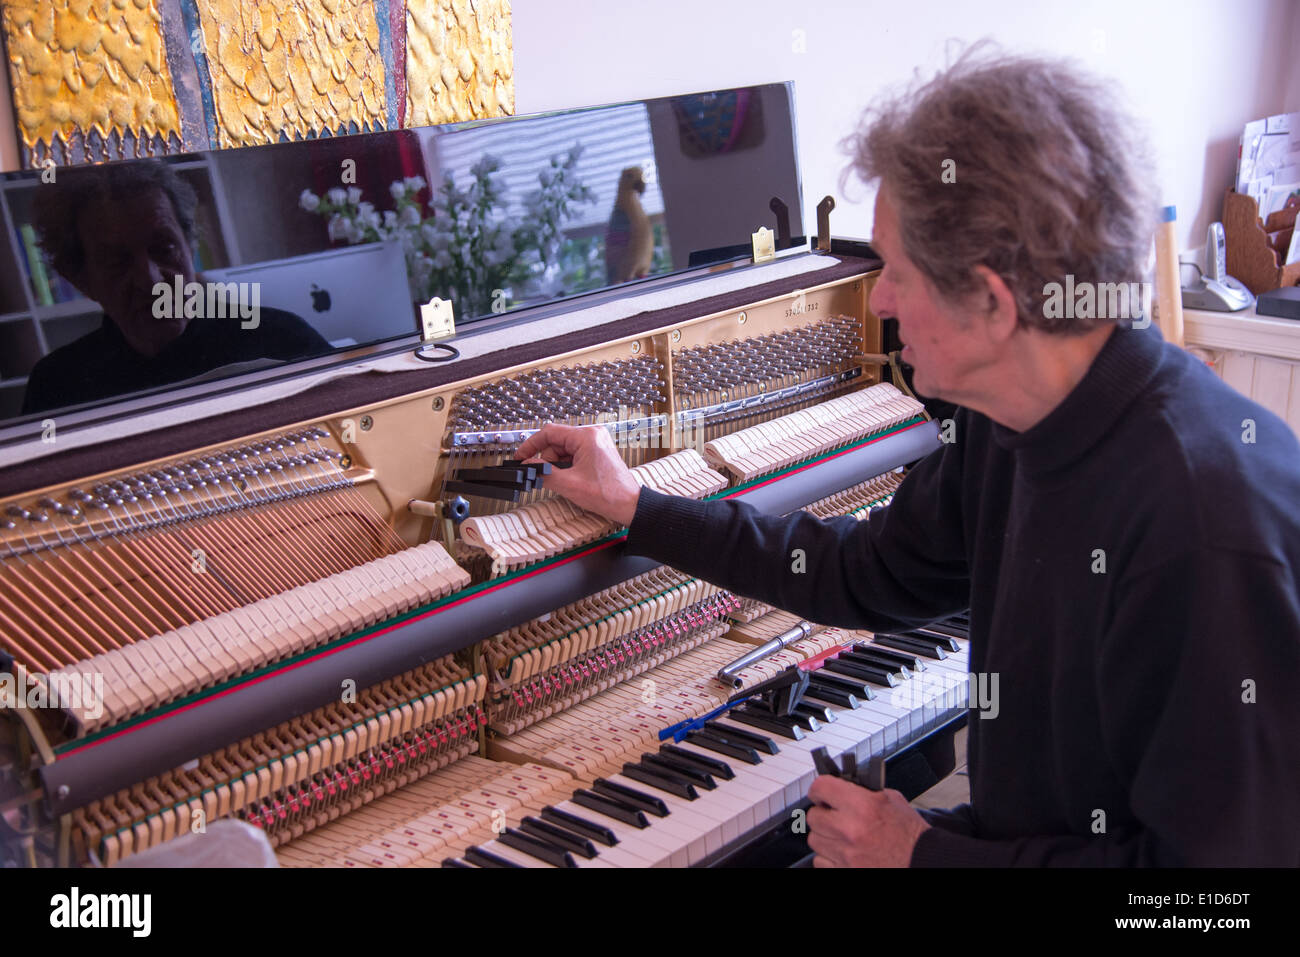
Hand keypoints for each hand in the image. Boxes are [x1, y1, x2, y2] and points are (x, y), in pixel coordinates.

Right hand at [515, 423, 642, 526]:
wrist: (629, 504)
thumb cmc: (609, 494)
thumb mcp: (569, 484)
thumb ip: (544, 472)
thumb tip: (529, 466)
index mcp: (587, 436)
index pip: (549, 433)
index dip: (531, 445)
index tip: (521, 456)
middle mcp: (593, 435)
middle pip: (556, 442)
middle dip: (549, 460)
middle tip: (547, 476)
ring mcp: (596, 442)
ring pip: (564, 449)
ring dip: (559, 465)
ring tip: (566, 480)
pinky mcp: (597, 450)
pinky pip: (573, 454)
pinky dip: (567, 466)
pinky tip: (572, 478)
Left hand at [806, 775, 929, 866]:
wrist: (922, 862)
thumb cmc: (910, 835)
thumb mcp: (891, 800)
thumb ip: (862, 791)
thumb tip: (841, 786)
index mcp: (863, 806)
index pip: (820, 788)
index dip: (820, 789)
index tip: (822, 793)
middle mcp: (850, 830)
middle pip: (813, 816)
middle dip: (824, 815)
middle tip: (836, 816)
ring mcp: (845, 855)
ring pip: (815, 840)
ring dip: (826, 836)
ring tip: (843, 836)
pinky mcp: (843, 871)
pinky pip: (820, 861)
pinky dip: (829, 857)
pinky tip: (844, 853)